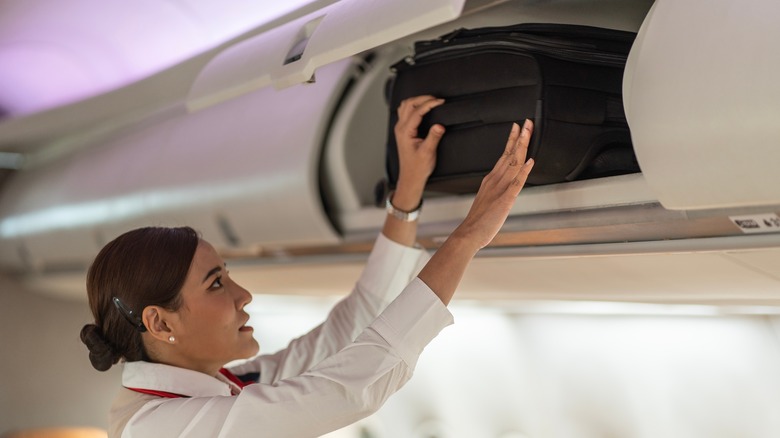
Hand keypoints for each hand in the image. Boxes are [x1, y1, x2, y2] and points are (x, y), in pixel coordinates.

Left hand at [392, 95, 445, 209]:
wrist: (411, 177)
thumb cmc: (417, 167)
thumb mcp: (428, 153)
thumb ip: (433, 137)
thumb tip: (439, 126)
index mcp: (405, 132)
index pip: (417, 111)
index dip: (429, 103)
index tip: (440, 101)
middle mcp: (401, 128)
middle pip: (409, 104)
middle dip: (423, 98)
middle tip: (436, 99)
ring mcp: (400, 129)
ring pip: (405, 106)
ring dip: (417, 100)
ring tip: (430, 101)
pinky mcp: (403, 131)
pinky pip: (405, 112)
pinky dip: (414, 106)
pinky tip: (422, 108)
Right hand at [452, 120, 534, 249]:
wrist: (468, 233)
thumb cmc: (478, 220)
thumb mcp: (487, 199)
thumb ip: (495, 189)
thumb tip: (505, 183)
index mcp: (491, 180)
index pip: (504, 155)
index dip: (512, 140)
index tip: (517, 127)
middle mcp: (495, 181)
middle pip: (510, 155)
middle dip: (519, 137)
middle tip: (527, 122)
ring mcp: (500, 189)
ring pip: (513, 164)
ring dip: (522, 147)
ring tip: (528, 133)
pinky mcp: (504, 200)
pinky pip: (516, 184)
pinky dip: (523, 172)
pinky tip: (529, 162)